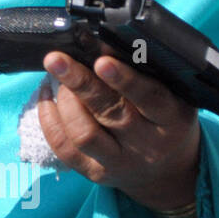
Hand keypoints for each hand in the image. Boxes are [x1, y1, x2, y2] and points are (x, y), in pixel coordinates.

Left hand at [38, 52, 200, 211]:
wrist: (169, 172)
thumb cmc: (165, 121)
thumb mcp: (169, 95)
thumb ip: (143, 73)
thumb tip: (101, 44)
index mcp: (172, 119)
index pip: (150, 98)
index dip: (124, 80)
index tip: (102, 61)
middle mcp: (147, 145)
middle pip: (110, 113)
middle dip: (80, 83)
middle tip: (56, 60)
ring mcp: (119, 162)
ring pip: (84, 133)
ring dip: (64, 101)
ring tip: (56, 78)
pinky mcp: (94, 173)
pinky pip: (64, 148)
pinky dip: (49, 119)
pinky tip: (47, 97)